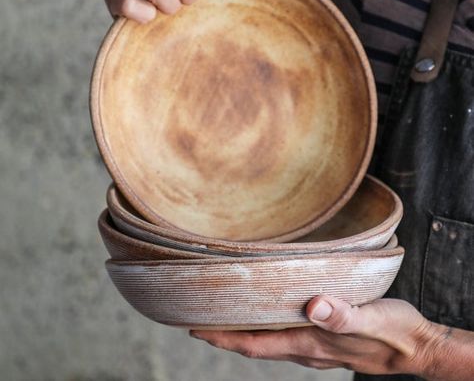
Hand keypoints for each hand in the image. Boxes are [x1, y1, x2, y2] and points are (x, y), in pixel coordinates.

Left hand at [190, 295, 447, 375]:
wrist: (418, 348)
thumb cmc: (397, 333)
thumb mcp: (374, 319)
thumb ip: (344, 315)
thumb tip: (313, 307)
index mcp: (311, 343)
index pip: (255, 344)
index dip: (224, 338)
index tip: (197, 328)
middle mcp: (307, 347)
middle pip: (255, 343)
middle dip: (225, 334)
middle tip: (199, 317)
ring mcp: (316, 345)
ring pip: (268, 339)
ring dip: (243, 329)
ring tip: (223, 312)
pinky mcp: (325, 337)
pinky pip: (285, 334)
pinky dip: (266, 325)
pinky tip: (267, 310)